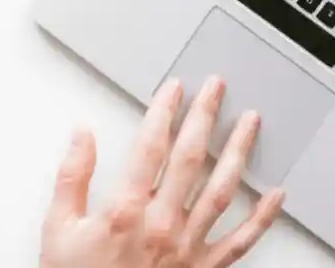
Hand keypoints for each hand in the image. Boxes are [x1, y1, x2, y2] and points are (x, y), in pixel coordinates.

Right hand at [41, 76, 283, 267]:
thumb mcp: (58, 228)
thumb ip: (72, 176)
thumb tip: (82, 134)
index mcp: (125, 210)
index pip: (150, 147)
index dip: (164, 111)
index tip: (175, 88)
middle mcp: (162, 224)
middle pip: (190, 158)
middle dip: (205, 117)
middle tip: (217, 88)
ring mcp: (187, 248)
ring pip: (222, 190)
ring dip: (238, 152)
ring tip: (250, 122)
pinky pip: (241, 241)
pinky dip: (263, 217)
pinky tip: (276, 194)